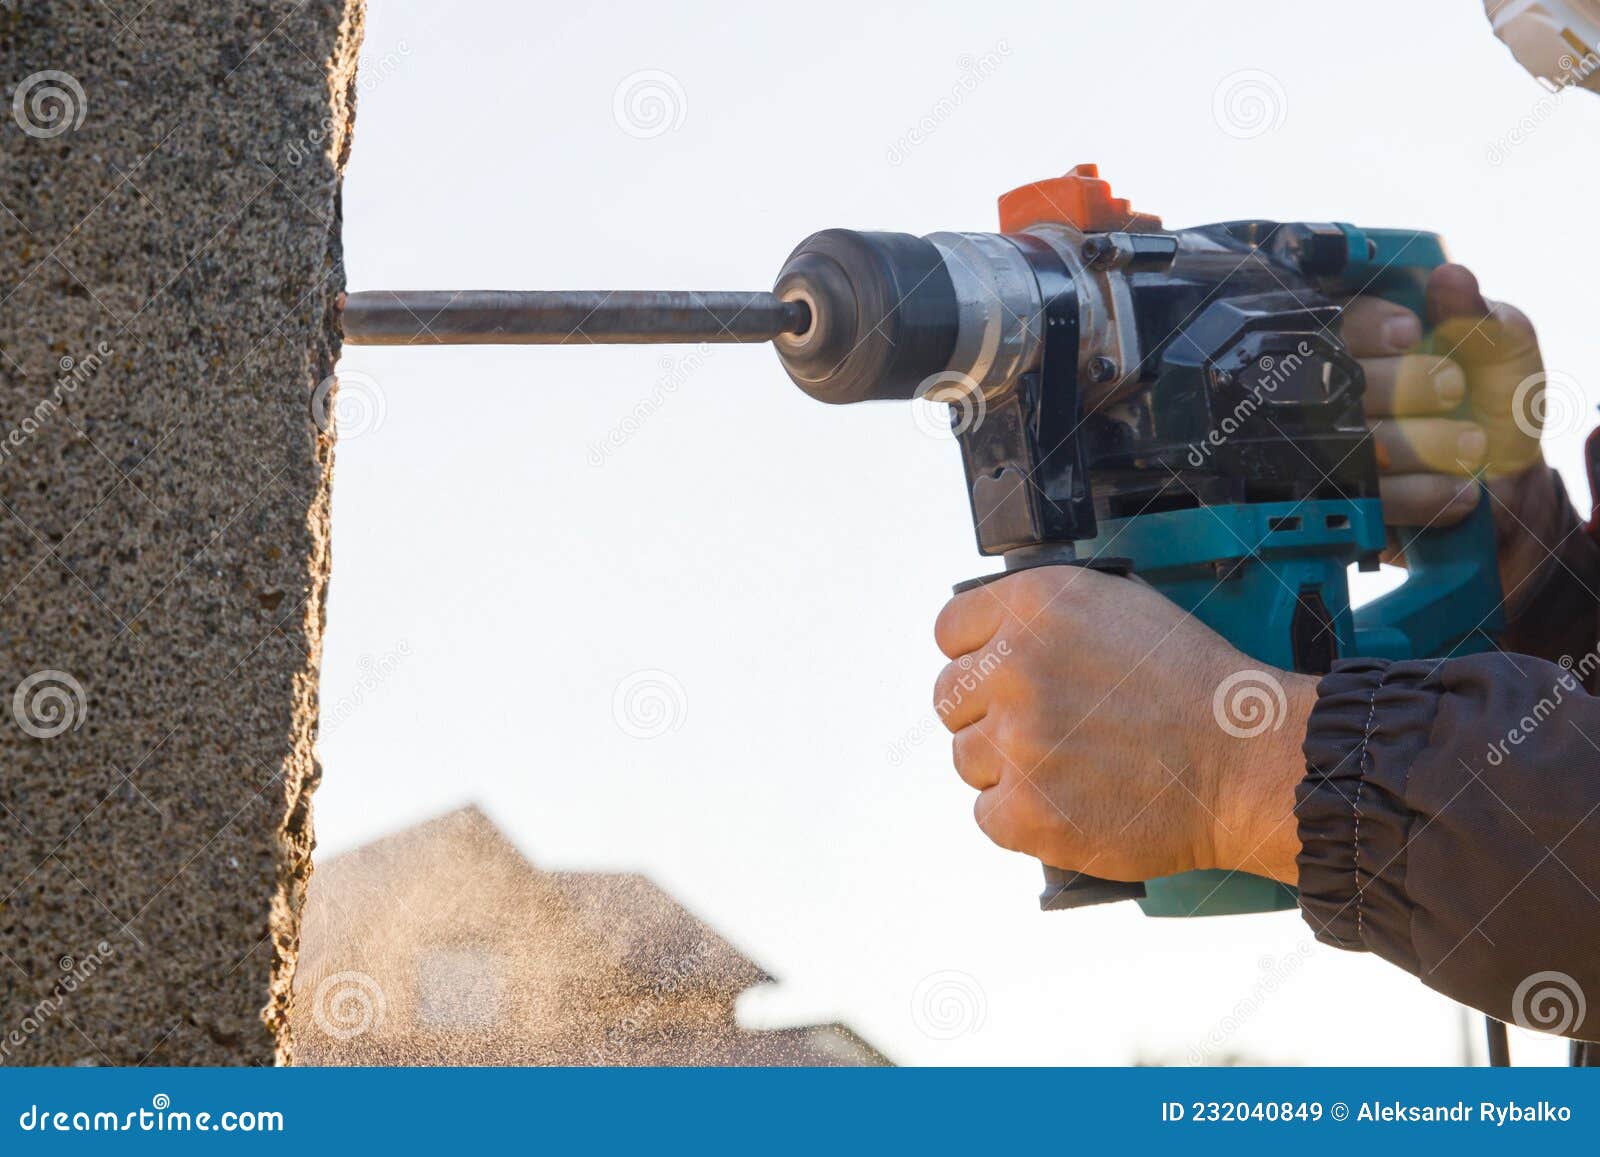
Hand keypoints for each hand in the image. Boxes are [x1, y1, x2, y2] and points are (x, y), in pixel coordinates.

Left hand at [933, 565, 1315, 884]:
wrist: (1248, 762)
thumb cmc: (1195, 686)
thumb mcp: (1120, 605)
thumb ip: (1046, 616)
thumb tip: (997, 633)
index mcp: (1033, 607)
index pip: (950, 631)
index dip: (975, 656)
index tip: (999, 677)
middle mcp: (1013, 668)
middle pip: (950, 698)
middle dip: (989, 714)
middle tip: (1047, 729)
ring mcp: (1016, 742)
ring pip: (968, 760)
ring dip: (1008, 768)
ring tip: (1073, 767)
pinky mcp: (1023, 811)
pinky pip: (987, 815)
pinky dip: (1023, 817)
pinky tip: (1071, 802)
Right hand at [1342, 264, 1551, 591]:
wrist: (1508, 484)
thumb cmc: (1496, 402)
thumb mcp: (1504, 349)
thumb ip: (1480, 315)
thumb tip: (1450, 278)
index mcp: (1368, 343)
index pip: (1338, 320)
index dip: (1367, 327)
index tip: (1411, 334)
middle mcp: (1340, 393)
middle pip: (1338, 381)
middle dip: (1406, 386)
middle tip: (1454, 390)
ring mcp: (1337, 450)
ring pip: (1357, 441)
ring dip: (1426, 443)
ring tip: (1471, 446)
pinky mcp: (1349, 502)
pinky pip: (1371, 498)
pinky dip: (1423, 492)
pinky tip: (1458, 487)